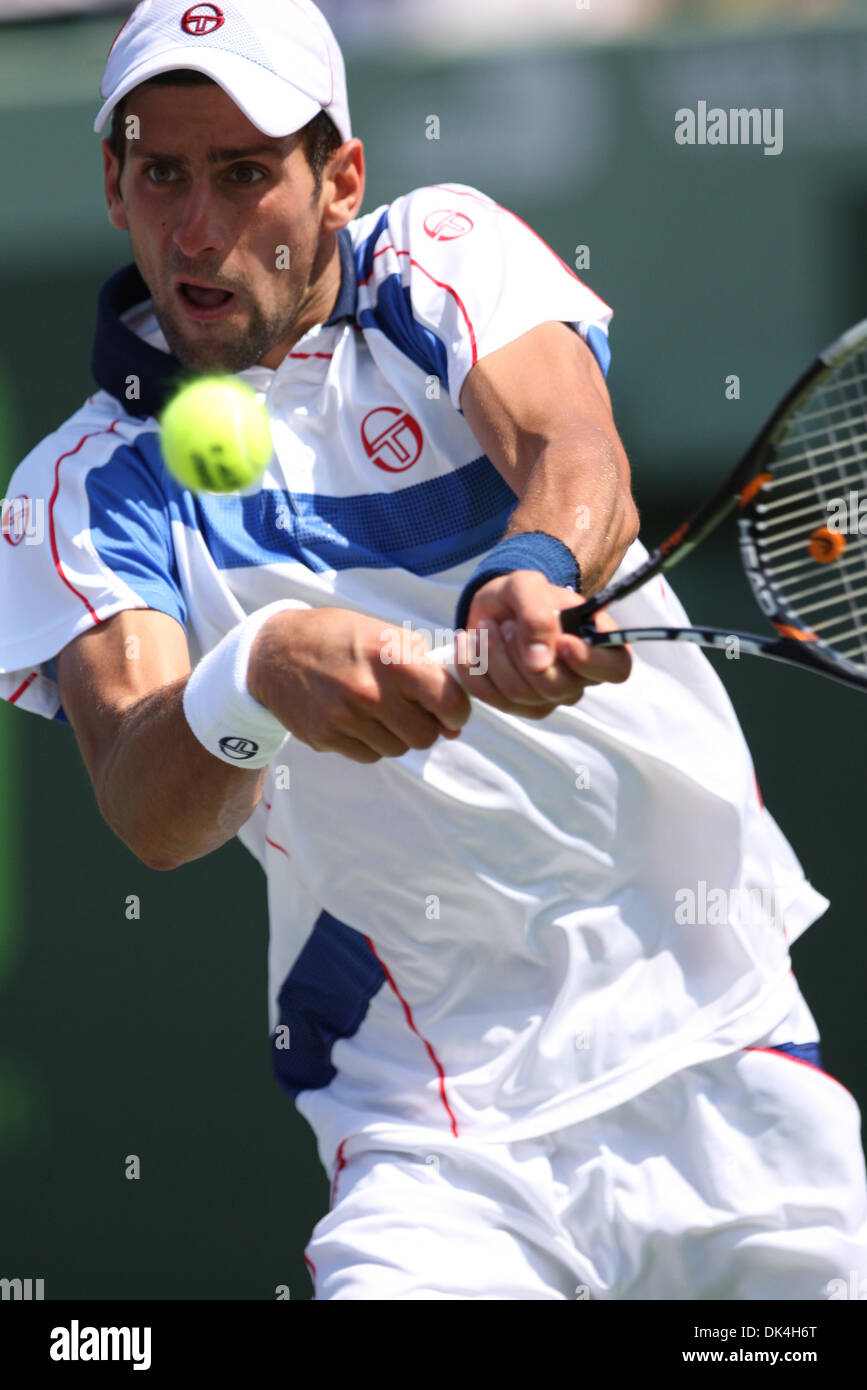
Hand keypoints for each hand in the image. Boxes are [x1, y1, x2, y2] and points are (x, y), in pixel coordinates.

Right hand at [248, 607, 470, 762]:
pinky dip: (370, 742)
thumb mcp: (385, 635)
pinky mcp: (327, 737)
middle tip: (410, 710)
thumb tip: (454, 726)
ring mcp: (346, 717)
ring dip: (396, 734)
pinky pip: (370, 756)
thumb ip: (425, 672)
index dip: (457, 712)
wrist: (276, 651)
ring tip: (377, 709)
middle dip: (425, 726)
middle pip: (425, 736)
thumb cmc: (340, 639)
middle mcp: (370, 690)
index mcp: (392, 657)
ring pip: (398, 749)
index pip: (448, 702)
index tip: (450, 713)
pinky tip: (356, 719)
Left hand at [454, 571, 630, 718]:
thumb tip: (540, 660)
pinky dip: (471, 666)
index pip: (615, 669)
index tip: (564, 642)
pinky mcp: (516, 705)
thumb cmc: (523, 594)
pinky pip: (489, 697)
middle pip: (555, 687)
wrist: (496, 606)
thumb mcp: (527, 585)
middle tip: (506, 623)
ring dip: (492, 654)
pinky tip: (469, 642)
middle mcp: (579, 677)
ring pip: (517, 693)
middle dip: (519, 652)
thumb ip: (536, 613)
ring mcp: (548, 697)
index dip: (591, 662)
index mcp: (599, 645)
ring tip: (487, 626)